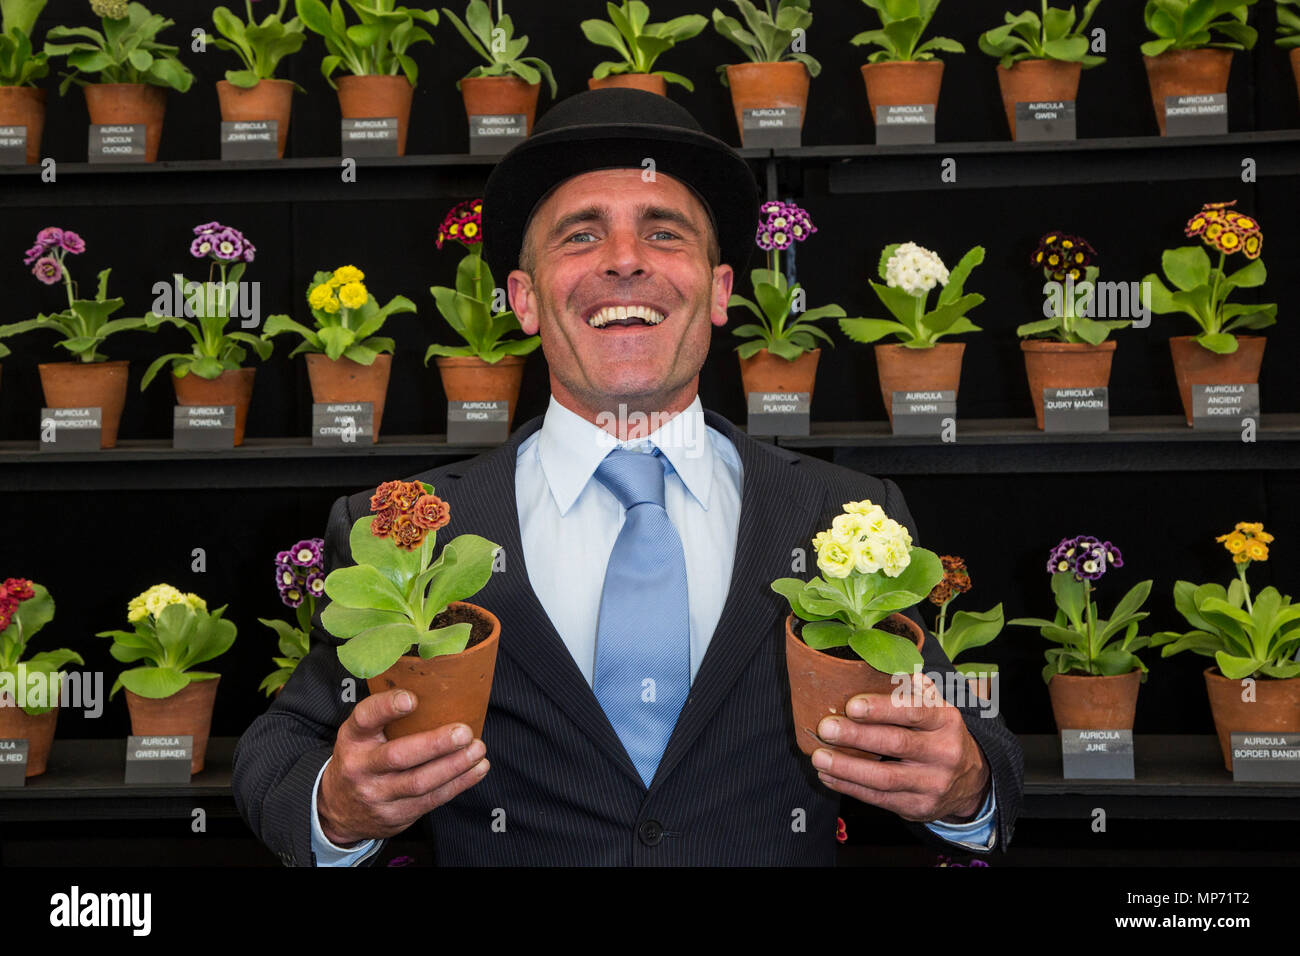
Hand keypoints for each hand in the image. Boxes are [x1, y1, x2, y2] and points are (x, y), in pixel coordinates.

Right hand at [318, 688, 489, 846]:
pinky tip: (476, 769)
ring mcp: (378, 795)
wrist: (339, 810)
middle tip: (463, 732)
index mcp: (354, 738)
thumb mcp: (362, 734)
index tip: (412, 699)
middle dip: (435, 744)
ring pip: (419, 782)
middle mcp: (361, 767)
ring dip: (454, 766)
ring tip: (477, 749)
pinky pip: (431, 800)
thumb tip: (436, 688)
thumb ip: (387, 716)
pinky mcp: (396, 815)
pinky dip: (458, 784)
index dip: (387, 708)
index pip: (365, 719)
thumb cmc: (361, 759)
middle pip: (398, 756)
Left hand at [810, 672, 989, 824]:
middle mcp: (944, 752)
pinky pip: (880, 798)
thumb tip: (879, 662)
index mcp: (945, 720)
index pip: (913, 711)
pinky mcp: (919, 806)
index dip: (881, 708)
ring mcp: (932, 783)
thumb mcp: (936, 707)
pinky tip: (828, 776)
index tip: (851, 705)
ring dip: (847, 768)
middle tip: (825, 729)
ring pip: (885, 777)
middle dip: (857, 736)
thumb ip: (911, 687)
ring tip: (819, 757)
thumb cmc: (939, 734)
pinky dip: (850, 787)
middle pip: (896, 744)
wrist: (971, 781)